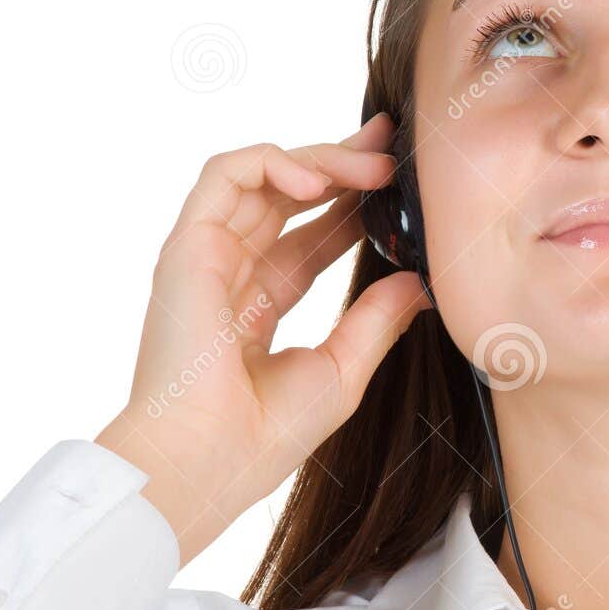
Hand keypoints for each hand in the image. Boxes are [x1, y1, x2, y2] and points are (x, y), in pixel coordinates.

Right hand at [95, 112, 430, 566]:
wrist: (212, 460)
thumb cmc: (266, 434)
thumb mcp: (343, 369)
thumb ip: (378, 320)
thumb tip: (420, 282)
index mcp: (261, 303)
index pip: (313, 234)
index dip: (354, 201)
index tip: (399, 179)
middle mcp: (232, 271)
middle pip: (289, 194)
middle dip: (342, 163)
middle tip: (392, 149)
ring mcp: (208, 255)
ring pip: (263, 174)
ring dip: (320, 159)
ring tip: (371, 168)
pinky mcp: (188, 244)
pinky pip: (226, 174)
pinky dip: (273, 160)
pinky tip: (318, 178)